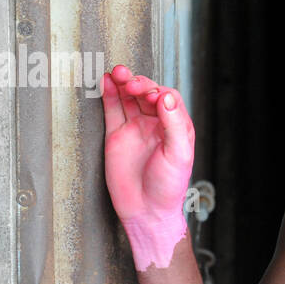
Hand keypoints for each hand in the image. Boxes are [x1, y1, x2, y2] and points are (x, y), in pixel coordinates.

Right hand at [100, 64, 194, 269]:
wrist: (147, 211)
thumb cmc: (169, 187)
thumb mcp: (179, 155)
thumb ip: (174, 125)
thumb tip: (166, 97)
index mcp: (176, 127)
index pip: (168, 98)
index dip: (158, 91)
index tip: (151, 95)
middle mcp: (156, 125)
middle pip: (147, 94)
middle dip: (139, 84)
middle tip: (130, 82)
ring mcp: (135, 129)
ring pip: (128, 98)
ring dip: (123, 83)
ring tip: (117, 72)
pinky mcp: (116, 136)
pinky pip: (112, 110)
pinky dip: (109, 95)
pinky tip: (106, 81)